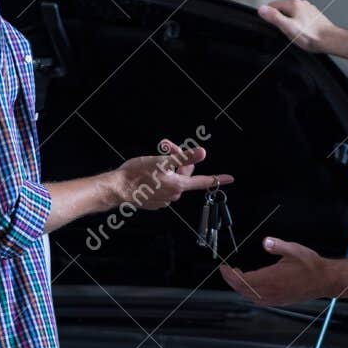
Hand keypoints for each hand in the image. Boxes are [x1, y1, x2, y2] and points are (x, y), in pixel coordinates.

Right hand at [111, 140, 232, 210]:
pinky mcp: (154, 202)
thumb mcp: (162, 161)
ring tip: (153, 161)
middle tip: (165, 145)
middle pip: (184, 174)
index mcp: (179, 185)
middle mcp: (174, 195)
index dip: (217, 178)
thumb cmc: (137, 173)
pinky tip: (147, 174)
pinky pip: (162, 188)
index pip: (203, 181)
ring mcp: (164, 200)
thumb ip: (185, 157)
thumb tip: (203, 153)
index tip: (230, 178)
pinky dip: (158, 179)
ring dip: (166, 168)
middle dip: (177, 159)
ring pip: (172, 180)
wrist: (117, 188)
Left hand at [219, 236, 329, 304]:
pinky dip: (250, 294)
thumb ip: (277, 245)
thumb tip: (265, 242)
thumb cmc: (311, 266)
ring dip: (240, 288)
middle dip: (231, 280)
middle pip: (242, 290)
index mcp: (272, 279)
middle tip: (226, 271)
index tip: (224, 268)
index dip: (230, 275)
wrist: (324, 280)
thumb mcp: (294, 250)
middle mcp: (271, 291)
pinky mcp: (279, 301)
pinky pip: (259, 300)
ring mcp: (275, 298)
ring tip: (236, 277)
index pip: (243, 280)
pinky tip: (251, 287)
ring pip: (249, 296)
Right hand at [258, 0, 340, 54]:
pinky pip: (301, 18)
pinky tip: (303, 33)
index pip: (272, 5)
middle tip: (285, 33)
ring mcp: (308, 9)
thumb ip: (274, 17)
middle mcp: (301, 3)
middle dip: (280, 20)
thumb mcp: (288, 28)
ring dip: (290, 22)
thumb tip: (262, 9)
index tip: (271, 26)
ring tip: (295, 34)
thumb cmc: (312, 36)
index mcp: (293, 4)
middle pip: (282, 9)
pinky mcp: (313, 15)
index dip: (269, 16)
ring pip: (292, 14)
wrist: (330, 40)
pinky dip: (299, 24)